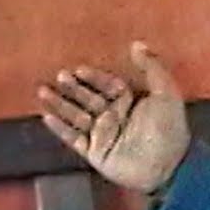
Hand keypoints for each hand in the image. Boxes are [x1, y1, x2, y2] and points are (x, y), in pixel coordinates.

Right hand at [36, 41, 190, 193]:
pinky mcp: (94, 152)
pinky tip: (46, 116)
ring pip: (76, 116)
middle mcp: (115, 116)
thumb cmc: (168, 127)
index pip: (107, 85)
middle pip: (88, 98)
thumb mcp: (166, 93)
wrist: (166, 165)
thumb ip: (152, 68)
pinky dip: (60, 128)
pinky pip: (73, 138)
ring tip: (42, 91)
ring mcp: (103, 134)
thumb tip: (137, 43)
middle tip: (59, 76)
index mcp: (131, 102)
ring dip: (59, 104)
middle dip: (73, 87)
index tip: (78, 69)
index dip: (93, 76)